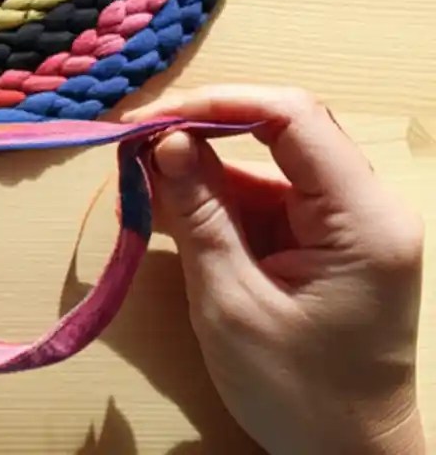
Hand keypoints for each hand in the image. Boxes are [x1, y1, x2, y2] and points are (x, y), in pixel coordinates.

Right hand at [125, 86, 425, 454]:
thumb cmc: (297, 395)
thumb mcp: (232, 304)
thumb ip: (200, 215)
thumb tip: (163, 141)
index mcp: (362, 220)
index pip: (294, 119)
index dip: (218, 103)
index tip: (150, 120)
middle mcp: (366, 209)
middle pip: (283, 132)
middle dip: (202, 130)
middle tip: (131, 144)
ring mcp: (348, 226)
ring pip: (268, 166)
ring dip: (200, 169)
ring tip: (134, 183)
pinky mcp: (326, 245)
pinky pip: (267, 201)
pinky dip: (215, 202)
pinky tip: (165, 209)